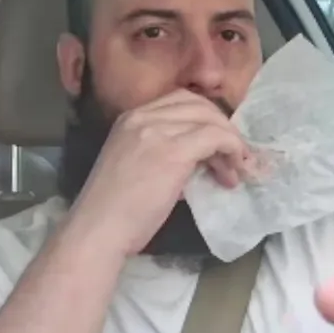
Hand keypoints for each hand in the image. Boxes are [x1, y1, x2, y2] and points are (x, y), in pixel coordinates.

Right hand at [67, 89, 249, 255]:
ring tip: (235, 171)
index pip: (179, 102)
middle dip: (221, 128)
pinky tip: (233, 171)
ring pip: (210, 119)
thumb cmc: (114, 211)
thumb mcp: (136, 166)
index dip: (205, 120)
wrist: (98, 230)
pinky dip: (232, 149)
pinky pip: (216, 137)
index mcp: (130, 118)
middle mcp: (143, 117)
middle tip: (232, 159)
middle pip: (198, 105)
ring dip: (230, 142)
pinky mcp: (173, 152)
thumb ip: (164, 154)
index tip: (216, 146)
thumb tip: (199, 161)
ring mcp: (158, 132)